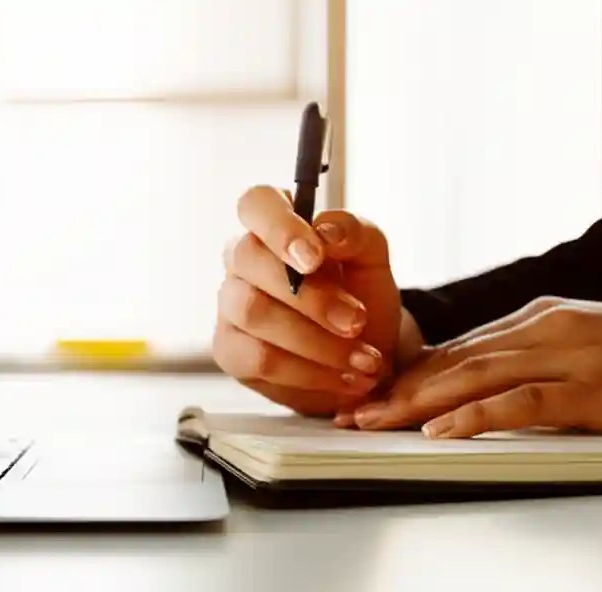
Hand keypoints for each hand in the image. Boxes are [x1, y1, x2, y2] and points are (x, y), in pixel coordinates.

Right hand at [212, 185, 418, 415]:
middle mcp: (243, 260)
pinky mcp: (229, 350)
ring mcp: (230, 305)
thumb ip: (356, 234)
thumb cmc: (360, 300)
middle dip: (312, 298)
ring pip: (254, 312)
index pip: (257, 203)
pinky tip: (341, 377)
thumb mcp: (372, 261)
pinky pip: (259, 358)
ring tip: (362, 359)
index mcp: (274, 226)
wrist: (363, 356)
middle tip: (357, 322)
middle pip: (251, 260)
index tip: (315, 258)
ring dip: (316, 340)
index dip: (280, 227)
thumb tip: (327, 230)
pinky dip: (308, 372)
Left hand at [348, 297, 601, 452]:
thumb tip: (475, 392)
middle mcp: (548, 330)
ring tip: (375, 422)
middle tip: (352, 412)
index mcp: (542, 319)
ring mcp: (572, 358)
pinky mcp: (596, 392)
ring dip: (418, 403)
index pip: (459, 348)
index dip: (407, 374)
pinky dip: (476, 417)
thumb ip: (532, 365)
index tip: (366, 395)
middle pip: (455, 361)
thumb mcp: (586, 352)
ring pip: (476, 377)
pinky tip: (441, 432)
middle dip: (397, 389)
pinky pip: (522, 404)